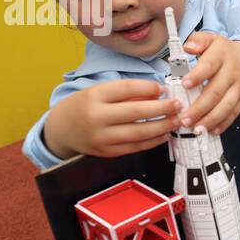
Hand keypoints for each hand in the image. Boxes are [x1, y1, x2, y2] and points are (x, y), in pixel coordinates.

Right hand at [43, 79, 179, 159]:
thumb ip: (126, 92)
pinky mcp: (107, 152)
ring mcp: (102, 137)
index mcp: (94, 96)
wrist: (61, 130)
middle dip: (162, 108)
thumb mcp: (99, 92)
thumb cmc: (83, 107)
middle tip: (177, 105)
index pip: (127, 88)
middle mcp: (97, 117)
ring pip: (139, 133)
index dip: (149, 87)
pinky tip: (164, 134)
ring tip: (175, 120)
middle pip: (136, 112)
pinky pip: (135, 147)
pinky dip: (153, 141)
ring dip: (162, 126)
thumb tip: (157, 92)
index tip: (163, 89)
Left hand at [177, 34, 239, 134]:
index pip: (209, 66)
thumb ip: (198, 40)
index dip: (198, 76)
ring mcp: (239, 88)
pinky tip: (211, 130)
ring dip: (210, 120)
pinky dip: (223, 124)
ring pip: (226, 106)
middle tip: (184, 119)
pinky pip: (234, 114)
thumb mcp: (212, 39)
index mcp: (221, 55)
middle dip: (199, 108)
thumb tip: (188, 47)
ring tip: (196, 129)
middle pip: (216, 92)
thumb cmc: (224, 52)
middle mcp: (232, 72)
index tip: (185, 85)